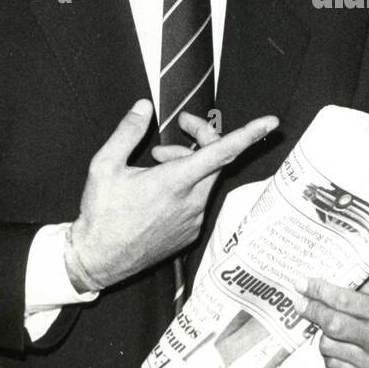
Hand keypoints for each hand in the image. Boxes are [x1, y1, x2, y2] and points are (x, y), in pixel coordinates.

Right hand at [65, 99, 276, 290]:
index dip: (248, 134)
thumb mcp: (104, 166)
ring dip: (189, 163)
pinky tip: (160, 190)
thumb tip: (144, 107)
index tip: (270, 122)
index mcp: (174, 183)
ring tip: (157, 162)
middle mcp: (191, 203)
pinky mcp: (190, 234)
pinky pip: (198, 200)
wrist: (97, 260)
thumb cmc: (100, 214)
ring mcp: (193, 220)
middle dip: (202, 137)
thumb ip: (127, 131)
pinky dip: (186, 187)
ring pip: (206, 180)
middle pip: (215, 159)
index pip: (221, 152)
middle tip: (180, 127)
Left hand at [298, 269, 368, 367]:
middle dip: (312, 311)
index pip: (343, 300)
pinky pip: (332, 365)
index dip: (318, 290)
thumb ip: (354, 278)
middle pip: (333, 324)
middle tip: (300, 303)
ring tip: (328, 327)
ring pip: (327, 346)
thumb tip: (318, 271)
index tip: (301, 283)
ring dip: (322, 335)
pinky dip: (330, 353)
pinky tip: (338, 344)